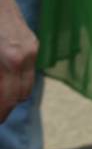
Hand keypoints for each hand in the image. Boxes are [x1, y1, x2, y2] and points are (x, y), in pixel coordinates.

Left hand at [0, 0, 37, 122]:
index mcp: (11, 59)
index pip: (7, 101)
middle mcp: (26, 55)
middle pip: (19, 97)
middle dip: (4, 108)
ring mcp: (31, 46)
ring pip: (26, 84)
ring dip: (10, 95)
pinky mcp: (31, 40)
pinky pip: (26, 70)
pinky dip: (14, 80)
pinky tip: (1, 77)